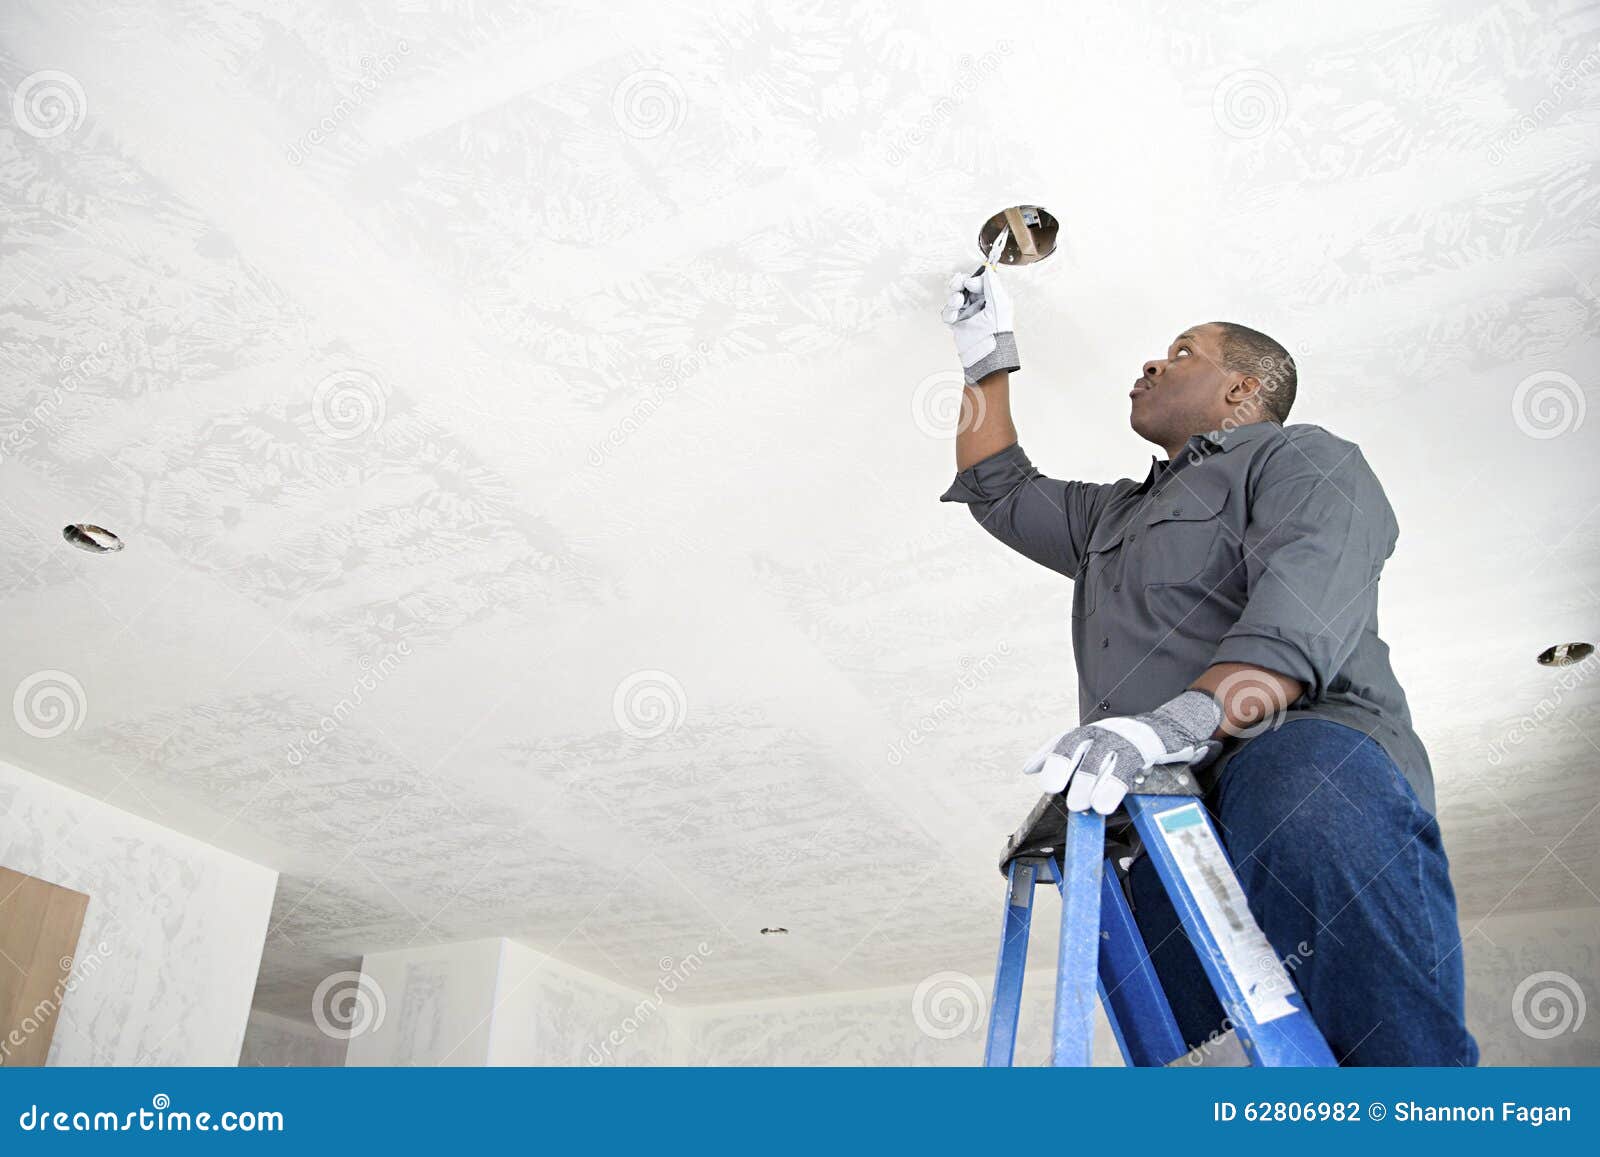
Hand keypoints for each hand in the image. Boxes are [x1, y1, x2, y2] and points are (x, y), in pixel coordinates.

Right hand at [940, 263, 1019, 384]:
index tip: (971, 284)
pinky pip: (947, 312)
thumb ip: (992, 284)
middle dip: (958, 284)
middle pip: (963, 284)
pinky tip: (954, 317)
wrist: (985, 353)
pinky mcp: (957, 322)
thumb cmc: (997, 331)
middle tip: (957, 287)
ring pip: (954, 296)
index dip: (973, 279)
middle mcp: (979, 303)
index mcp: (992, 297)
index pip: (979, 279)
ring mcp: (967, 312)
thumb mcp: (999, 303)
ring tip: (958, 304)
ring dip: (953, 299)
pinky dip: (949, 313)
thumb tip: (987, 270)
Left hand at [1021, 690, 1223, 813]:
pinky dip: (1112, 786)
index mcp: (1093, 732)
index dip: (1047, 754)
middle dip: (1064, 765)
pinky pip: (1124, 768)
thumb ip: (1072, 757)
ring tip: (1082, 805)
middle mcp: (1104, 731)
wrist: (1173, 729)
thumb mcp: (1100, 746)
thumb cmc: (1131, 744)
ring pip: (1100, 757)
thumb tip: (1033, 768)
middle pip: (1077, 743)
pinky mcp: (1142, 750)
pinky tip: (1104, 802)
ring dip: (1089, 781)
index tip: (1031, 771)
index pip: (1065, 739)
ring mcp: (1123, 738)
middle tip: (1055, 789)